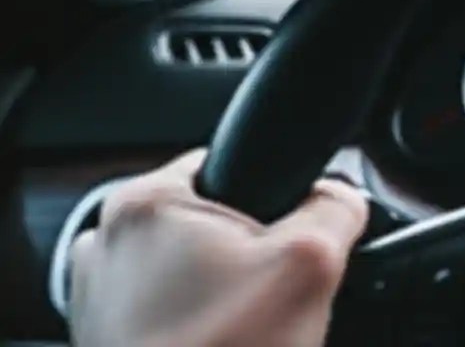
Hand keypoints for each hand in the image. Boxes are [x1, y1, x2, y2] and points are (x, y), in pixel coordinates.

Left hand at [70, 150, 368, 346]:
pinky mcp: (106, 338)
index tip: (289, 241)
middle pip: (214, 220)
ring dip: (225, 293)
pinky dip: (200, 325)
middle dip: (252, 254)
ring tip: (244, 330)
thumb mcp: (313, 263)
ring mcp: (99, 295)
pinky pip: (171, 311)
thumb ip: (337, 208)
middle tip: (271, 297)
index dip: (278, 196)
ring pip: (193, 270)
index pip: (231, 159)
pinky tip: (223, 346)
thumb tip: (342, 196)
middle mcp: (107, 242)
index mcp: (146, 202)